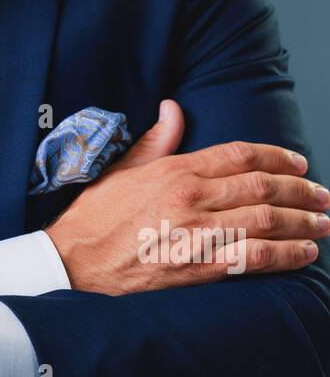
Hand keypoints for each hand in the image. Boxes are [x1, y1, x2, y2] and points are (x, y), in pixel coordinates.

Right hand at [46, 100, 329, 293]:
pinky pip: (253, 258)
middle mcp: (191, 198)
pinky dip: (285, 255)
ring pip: (267, 221)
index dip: (278, 156)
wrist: (72, 263)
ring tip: (325, 223)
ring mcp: (197, 234)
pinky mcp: (198, 268)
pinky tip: (304, 254)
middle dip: (302, 190)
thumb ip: (157, 140)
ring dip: (303, 221)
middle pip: (263, 186)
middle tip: (325, 195)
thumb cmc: (94, 217)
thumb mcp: (122, 168)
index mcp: (175, 170)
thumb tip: (173, 108)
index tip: (300, 163)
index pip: (241, 154)